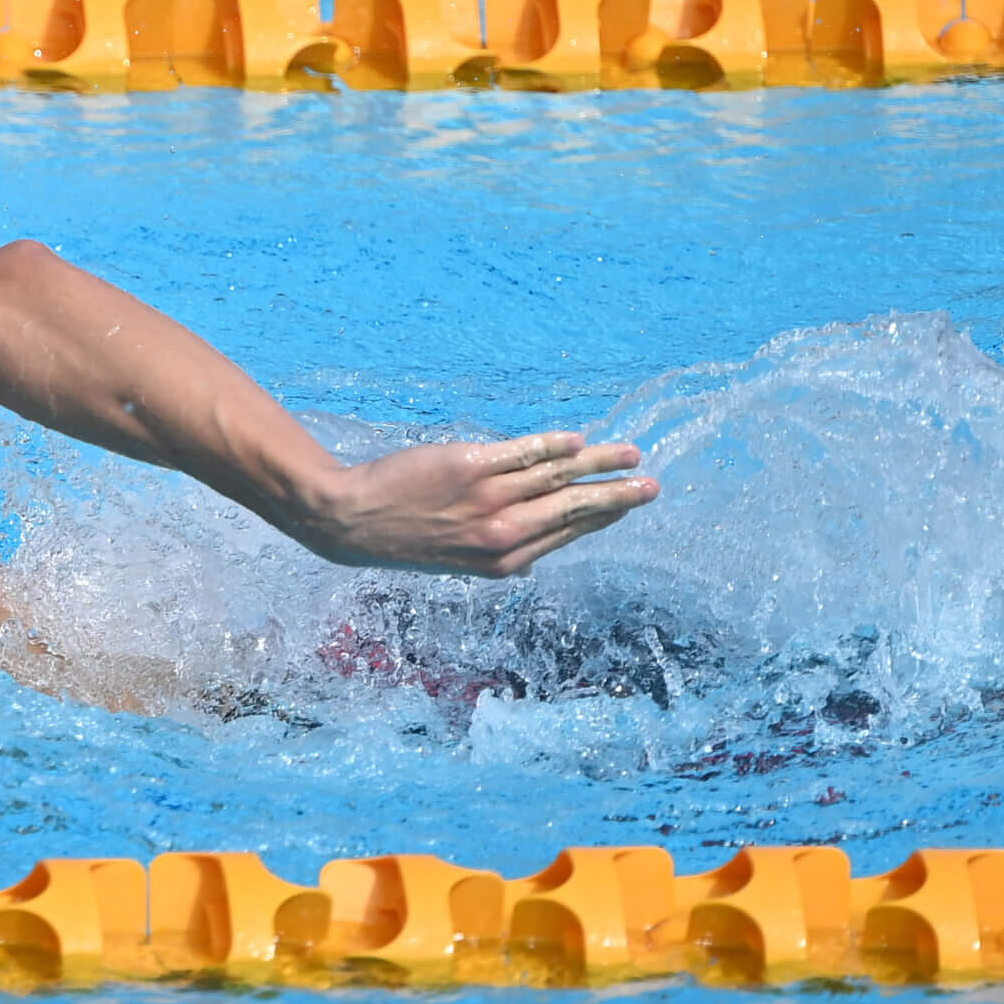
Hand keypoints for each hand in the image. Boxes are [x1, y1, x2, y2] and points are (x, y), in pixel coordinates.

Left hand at [298, 432, 657, 576]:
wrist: (352, 520)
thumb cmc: (405, 539)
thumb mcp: (457, 563)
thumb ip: (498, 556)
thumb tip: (532, 562)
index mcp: (503, 562)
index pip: (566, 535)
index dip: (601, 519)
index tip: (628, 506)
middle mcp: (503, 533)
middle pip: (574, 508)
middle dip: (617, 497)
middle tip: (651, 485)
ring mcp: (489, 499)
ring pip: (557, 477)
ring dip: (598, 464)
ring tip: (628, 454)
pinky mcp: (471, 467)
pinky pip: (524, 453)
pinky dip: (553, 445)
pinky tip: (576, 440)